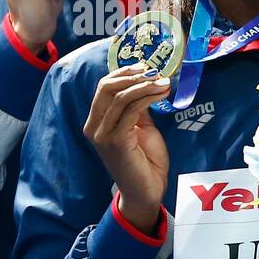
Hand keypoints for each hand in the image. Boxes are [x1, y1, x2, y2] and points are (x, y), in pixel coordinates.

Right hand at [83, 64, 171, 233]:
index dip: (123, 73)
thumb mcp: (140, 127)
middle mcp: (94, 127)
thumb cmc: (144, 161)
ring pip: (121, 97)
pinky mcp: (115, 141)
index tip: (145, 67)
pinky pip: (131, 110)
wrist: (146, 191)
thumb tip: (145, 83)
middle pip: (107, 88)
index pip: (104, 87)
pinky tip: (162, 93)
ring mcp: (102, 135)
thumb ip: (137, 107)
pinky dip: (148, 97)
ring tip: (164, 82)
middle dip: (132, 75)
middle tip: (155, 72)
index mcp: (96, 121)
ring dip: (145, 85)